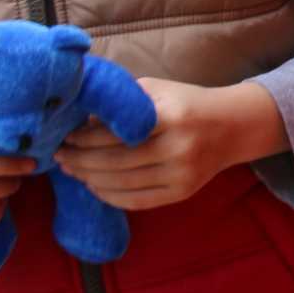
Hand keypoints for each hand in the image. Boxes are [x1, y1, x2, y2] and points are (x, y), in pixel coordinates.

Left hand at [58, 79, 285, 210]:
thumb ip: (121, 104)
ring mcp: (181, 175)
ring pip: (122, 185)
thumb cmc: (189, 104)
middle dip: (80, 161)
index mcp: (171, 118)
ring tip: (72, 171)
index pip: (115, 134)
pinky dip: (110, 197)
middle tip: (59, 157)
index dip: (84, 139)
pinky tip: (94, 186)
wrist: (234, 127)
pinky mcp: (182, 193)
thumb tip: (79, 121)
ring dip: (89, 179)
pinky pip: (137, 201)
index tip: (65, 137)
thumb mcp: (157, 91)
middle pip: (115, 162)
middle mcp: (178, 149)